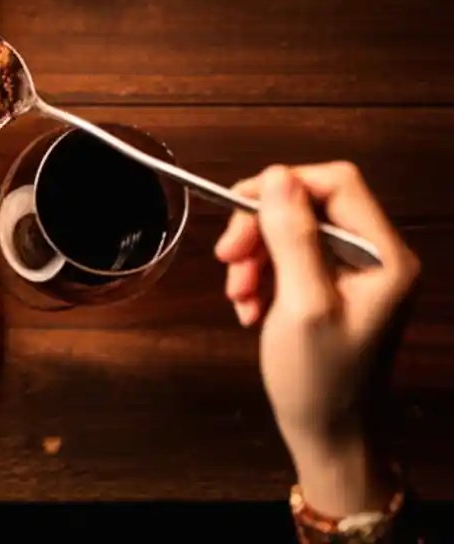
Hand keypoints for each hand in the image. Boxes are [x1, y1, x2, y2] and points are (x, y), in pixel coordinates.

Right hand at [214, 163, 419, 516]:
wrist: (331, 437)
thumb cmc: (321, 380)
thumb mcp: (301, 304)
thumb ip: (292, 236)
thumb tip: (276, 175)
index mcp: (385, 256)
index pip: (336, 184)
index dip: (283, 187)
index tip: (237, 212)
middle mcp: (376, 257)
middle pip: (310, 206)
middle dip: (261, 228)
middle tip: (227, 259)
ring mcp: (357, 275)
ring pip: (294, 233)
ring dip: (255, 256)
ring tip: (237, 295)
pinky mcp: (334, 291)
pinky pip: (291, 261)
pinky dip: (262, 277)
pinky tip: (248, 307)